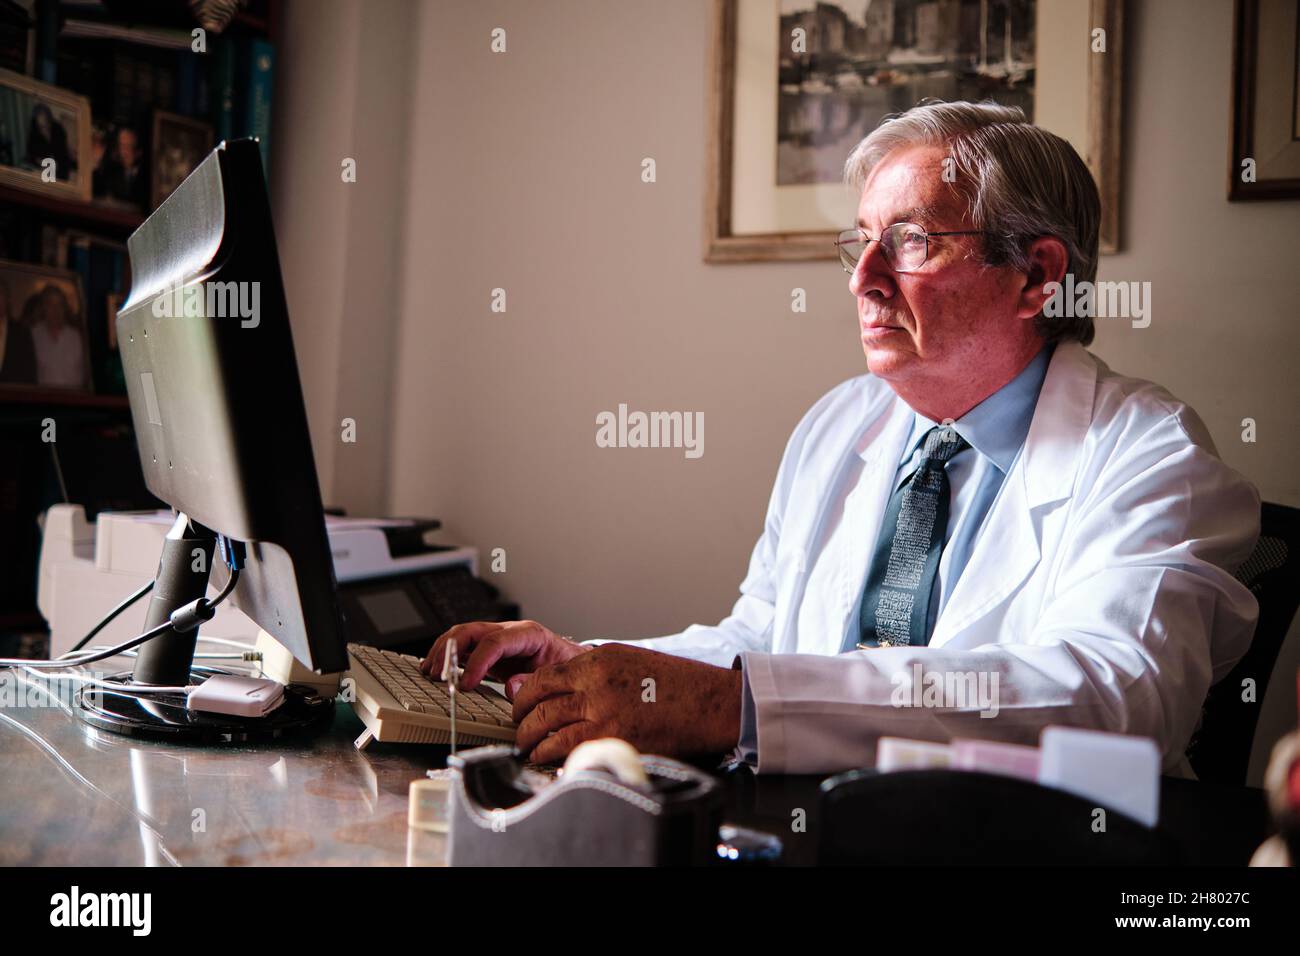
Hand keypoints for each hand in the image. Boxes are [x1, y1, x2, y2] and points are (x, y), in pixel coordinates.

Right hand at [420, 620, 589, 695]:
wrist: (571, 662)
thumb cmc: (565, 666)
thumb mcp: (557, 675)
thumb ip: (534, 681)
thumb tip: (510, 687)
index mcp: (528, 635)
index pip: (494, 641)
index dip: (476, 662)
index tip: (464, 684)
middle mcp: (509, 632)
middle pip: (471, 631)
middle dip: (450, 650)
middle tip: (437, 674)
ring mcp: (497, 639)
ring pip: (462, 635)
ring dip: (443, 651)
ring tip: (430, 671)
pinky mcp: (490, 651)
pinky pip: (463, 648)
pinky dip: (446, 656)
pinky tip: (435, 669)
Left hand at [511, 643, 742, 763]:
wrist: (710, 702)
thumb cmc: (676, 683)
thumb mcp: (629, 658)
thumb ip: (593, 669)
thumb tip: (559, 685)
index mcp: (598, 661)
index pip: (543, 677)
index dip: (524, 695)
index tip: (521, 705)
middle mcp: (595, 684)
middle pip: (539, 703)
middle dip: (521, 719)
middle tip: (520, 728)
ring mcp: (604, 713)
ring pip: (547, 727)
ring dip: (531, 740)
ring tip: (529, 747)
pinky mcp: (614, 740)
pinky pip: (568, 750)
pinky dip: (551, 755)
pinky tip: (547, 758)